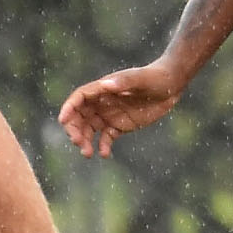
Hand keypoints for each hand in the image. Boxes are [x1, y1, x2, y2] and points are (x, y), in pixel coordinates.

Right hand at [57, 61, 187, 157]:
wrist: (170, 86)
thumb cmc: (154, 78)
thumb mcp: (140, 79)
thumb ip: (124, 82)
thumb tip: (105, 84)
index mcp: (103, 88)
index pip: (79, 98)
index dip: (69, 108)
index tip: (63, 120)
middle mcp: (102, 102)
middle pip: (80, 116)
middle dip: (75, 129)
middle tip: (77, 142)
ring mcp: (110, 115)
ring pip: (90, 130)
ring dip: (85, 141)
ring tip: (87, 153)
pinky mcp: (119, 126)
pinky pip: (106, 138)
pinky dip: (103, 147)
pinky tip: (105, 154)